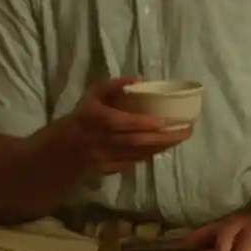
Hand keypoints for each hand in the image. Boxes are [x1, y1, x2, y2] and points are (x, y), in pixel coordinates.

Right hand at [67, 76, 192, 174]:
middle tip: (186, 131)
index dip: (146, 123)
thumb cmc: (83, 117)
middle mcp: (102, 140)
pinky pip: (134, 162)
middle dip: (164, 138)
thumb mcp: (92, 96)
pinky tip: (163, 147)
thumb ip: (112, 86)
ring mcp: (106, 158)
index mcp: (97, 119)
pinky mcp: (109, 170)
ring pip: (139, 154)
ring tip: (180, 138)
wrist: (64, 149)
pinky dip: (150, 155)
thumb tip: (138, 80)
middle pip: (137, 141)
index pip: (125, 123)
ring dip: (161, 147)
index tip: (166, 120)